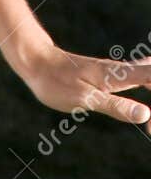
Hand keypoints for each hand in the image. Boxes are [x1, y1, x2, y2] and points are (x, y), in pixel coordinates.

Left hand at [14, 41, 150, 129]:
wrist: (40, 64)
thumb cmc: (58, 83)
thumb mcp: (86, 100)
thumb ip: (116, 106)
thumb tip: (146, 114)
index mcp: (122, 75)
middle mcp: (124, 70)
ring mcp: (119, 71)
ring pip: (150, 76)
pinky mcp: (112, 74)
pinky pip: (141, 76)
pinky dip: (149, 84)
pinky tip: (147, 88)